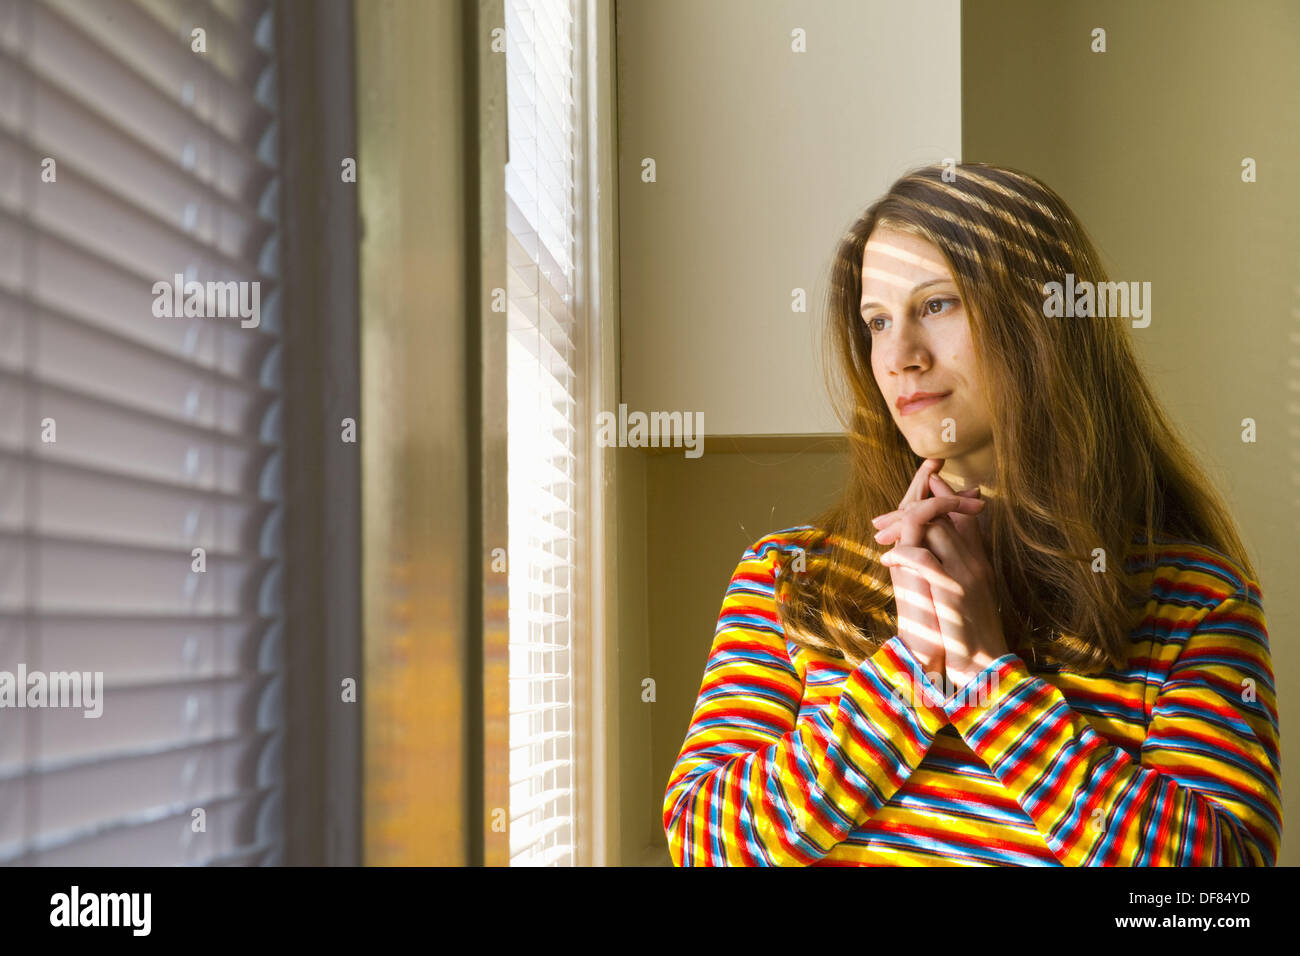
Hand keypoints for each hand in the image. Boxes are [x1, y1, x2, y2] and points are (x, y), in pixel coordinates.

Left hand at [873, 471, 1007, 693]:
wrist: (984, 667)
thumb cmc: (970, 635)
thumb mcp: (964, 596)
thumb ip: (954, 571)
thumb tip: (932, 558)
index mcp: (979, 562)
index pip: (964, 516)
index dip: (945, 496)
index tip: (925, 483)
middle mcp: (974, 563)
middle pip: (944, 516)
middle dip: (909, 510)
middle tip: (881, 520)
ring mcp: (964, 575)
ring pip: (934, 527)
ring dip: (901, 526)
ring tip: (879, 537)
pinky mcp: (951, 592)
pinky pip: (922, 557)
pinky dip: (900, 552)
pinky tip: (885, 559)